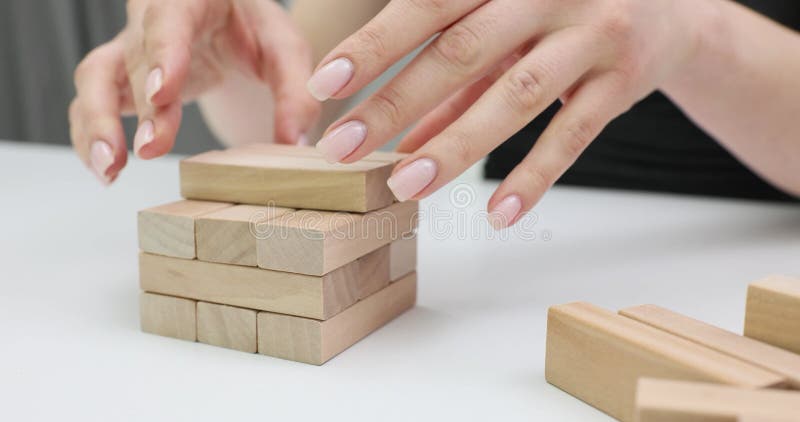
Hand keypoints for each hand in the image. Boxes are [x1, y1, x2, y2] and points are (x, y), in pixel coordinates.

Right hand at [70, 0, 319, 184]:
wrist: (232, 29)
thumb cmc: (256, 34)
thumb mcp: (285, 53)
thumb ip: (294, 93)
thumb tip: (293, 142)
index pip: (170, 18)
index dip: (163, 54)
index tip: (162, 92)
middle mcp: (151, 18)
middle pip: (136, 56)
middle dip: (143, 107)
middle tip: (151, 147)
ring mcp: (129, 48)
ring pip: (97, 78)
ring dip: (99, 123)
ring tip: (110, 167)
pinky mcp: (120, 78)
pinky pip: (91, 103)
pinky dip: (91, 135)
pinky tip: (105, 169)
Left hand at [308, 0, 705, 227]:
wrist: (669, 5)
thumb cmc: (562, 10)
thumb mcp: (506, 24)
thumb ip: (456, 76)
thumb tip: (400, 139)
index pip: (429, 5)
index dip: (374, 46)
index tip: (325, 86)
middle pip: (463, 51)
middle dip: (396, 101)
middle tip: (342, 147)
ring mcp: (591, 35)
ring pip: (516, 95)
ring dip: (456, 145)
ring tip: (405, 186)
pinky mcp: (622, 81)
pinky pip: (574, 135)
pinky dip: (534, 177)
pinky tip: (497, 213)